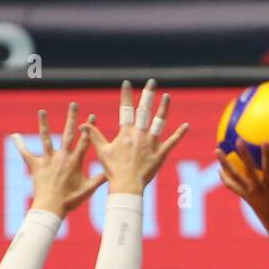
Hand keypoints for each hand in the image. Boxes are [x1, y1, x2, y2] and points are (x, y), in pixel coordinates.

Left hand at [12, 101, 106, 216]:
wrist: (51, 208)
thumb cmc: (70, 201)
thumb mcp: (88, 190)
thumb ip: (100, 179)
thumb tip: (113, 173)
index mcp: (75, 162)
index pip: (84, 141)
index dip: (89, 128)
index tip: (92, 115)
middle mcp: (62, 157)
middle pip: (68, 134)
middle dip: (72, 118)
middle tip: (73, 104)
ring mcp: (48, 160)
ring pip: (46, 138)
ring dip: (44, 124)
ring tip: (42, 111)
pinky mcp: (35, 166)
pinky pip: (26, 153)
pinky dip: (20, 144)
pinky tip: (14, 135)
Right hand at [82, 79, 187, 195]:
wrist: (127, 186)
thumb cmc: (114, 170)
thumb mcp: (102, 151)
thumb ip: (94, 135)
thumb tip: (82, 124)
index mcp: (126, 133)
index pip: (126, 110)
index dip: (126, 96)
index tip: (127, 83)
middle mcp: (139, 134)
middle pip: (144, 110)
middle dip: (148, 95)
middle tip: (152, 82)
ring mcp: (151, 143)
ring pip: (159, 122)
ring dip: (164, 108)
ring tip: (167, 96)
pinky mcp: (161, 154)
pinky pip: (172, 142)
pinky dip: (180, 134)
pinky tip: (186, 125)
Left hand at [216, 140, 268, 231]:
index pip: (268, 168)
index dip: (266, 155)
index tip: (264, 141)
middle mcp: (258, 188)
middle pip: (247, 169)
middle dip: (242, 155)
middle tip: (237, 140)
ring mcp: (249, 193)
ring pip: (234, 176)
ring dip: (225, 163)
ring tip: (217, 150)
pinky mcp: (245, 197)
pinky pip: (232, 186)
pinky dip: (226, 177)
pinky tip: (220, 170)